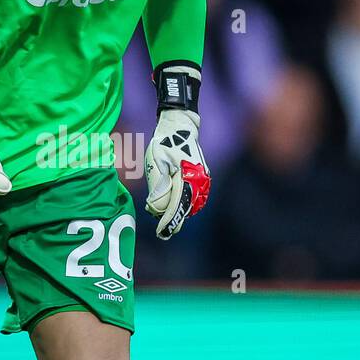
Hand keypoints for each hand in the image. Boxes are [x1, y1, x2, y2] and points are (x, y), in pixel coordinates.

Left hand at [144, 63, 210, 239]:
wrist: (180, 127)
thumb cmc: (164, 143)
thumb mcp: (156, 162)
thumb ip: (158, 186)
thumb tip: (156, 207)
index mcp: (187, 177)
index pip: (176, 206)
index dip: (168, 221)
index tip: (160, 232)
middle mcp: (199, 180)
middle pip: (185, 209)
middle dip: (173, 219)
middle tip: (161, 230)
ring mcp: (203, 179)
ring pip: (190, 205)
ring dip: (178, 212)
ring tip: (166, 217)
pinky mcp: (202, 178)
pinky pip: (194, 197)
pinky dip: (184, 204)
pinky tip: (176, 207)